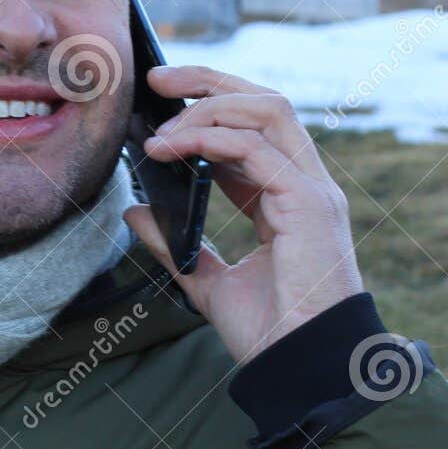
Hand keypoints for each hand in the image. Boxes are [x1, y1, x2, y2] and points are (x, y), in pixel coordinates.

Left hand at [122, 64, 363, 362]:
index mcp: (288, 198)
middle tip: (158, 79)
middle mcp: (305, 184)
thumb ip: (175, 245)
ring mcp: (311, 189)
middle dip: (210, 80)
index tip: (161, 104)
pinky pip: (255, 147)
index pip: (254, 129)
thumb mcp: (208, 281)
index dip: (209, 108)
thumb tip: (136, 212)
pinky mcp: (306, 202)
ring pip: (265, 109)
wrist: (300, 369)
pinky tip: (169, 150)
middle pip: (265, 102)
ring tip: (157, 128)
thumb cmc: (270, 333)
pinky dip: (207, 138)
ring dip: (205, 105)